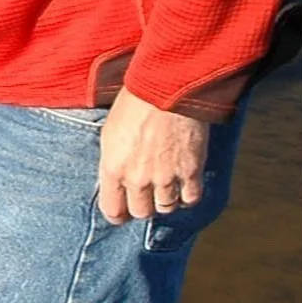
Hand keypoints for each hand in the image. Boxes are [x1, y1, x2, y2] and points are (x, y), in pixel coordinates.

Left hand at [97, 88, 207, 223]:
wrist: (166, 88)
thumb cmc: (133, 104)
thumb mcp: (110, 133)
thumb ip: (113, 161)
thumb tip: (115, 179)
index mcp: (112, 168)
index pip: (113, 210)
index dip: (118, 213)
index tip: (123, 211)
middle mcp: (137, 178)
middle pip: (141, 212)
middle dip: (143, 206)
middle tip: (146, 195)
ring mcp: (165, 177)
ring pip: (166, 208)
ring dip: (166, 201)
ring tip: (166, 187)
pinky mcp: (191, 171)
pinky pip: (190, 199)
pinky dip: (188, 196)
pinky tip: (185, 186)